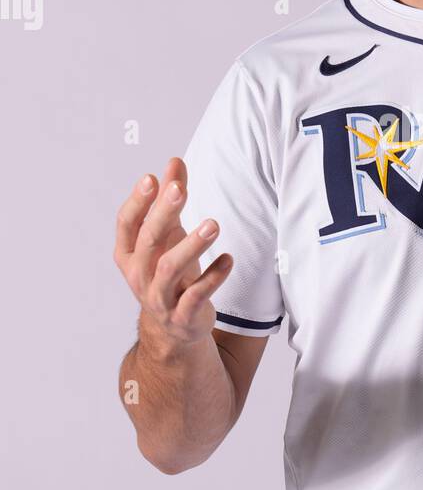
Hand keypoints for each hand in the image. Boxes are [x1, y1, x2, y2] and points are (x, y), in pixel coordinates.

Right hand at [114, 157, 232, 345]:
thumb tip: (175, 161)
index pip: (127, 223)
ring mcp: (159, 297)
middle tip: (179, 189)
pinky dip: (213, 276)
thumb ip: (171, 200)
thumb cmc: (169, 271)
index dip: (138, 201)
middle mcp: (138, 275)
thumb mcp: (169, 235)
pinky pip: (197, 295)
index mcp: (129, 254)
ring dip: (191, 245)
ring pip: (169, 269)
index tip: (152, 178)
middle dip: (162, 214)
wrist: (175, 327)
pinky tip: (228, 259)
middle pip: (147, 241)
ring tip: (213, 224)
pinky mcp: (183, 315)